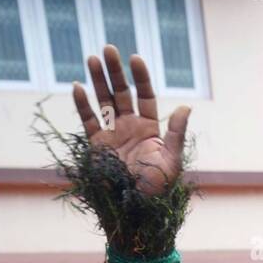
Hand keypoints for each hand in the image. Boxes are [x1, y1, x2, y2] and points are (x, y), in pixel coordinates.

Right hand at [72, 46, 189, 197]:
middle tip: (109, 49)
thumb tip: (186, 107)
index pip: (145, 96)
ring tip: (92, 58)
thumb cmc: (158, 191)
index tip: (135, 58)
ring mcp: (112, 135)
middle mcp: (130, 128)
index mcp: (150, 130)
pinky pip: (88, 121)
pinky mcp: (97, 146)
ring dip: (98, 80)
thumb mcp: (171, 161)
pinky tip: (77, 87)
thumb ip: (176, 134)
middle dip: (115, 71)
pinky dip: (82, 105)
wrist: (136, 213)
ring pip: (104, 101)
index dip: (140, 77)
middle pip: (122, 92)